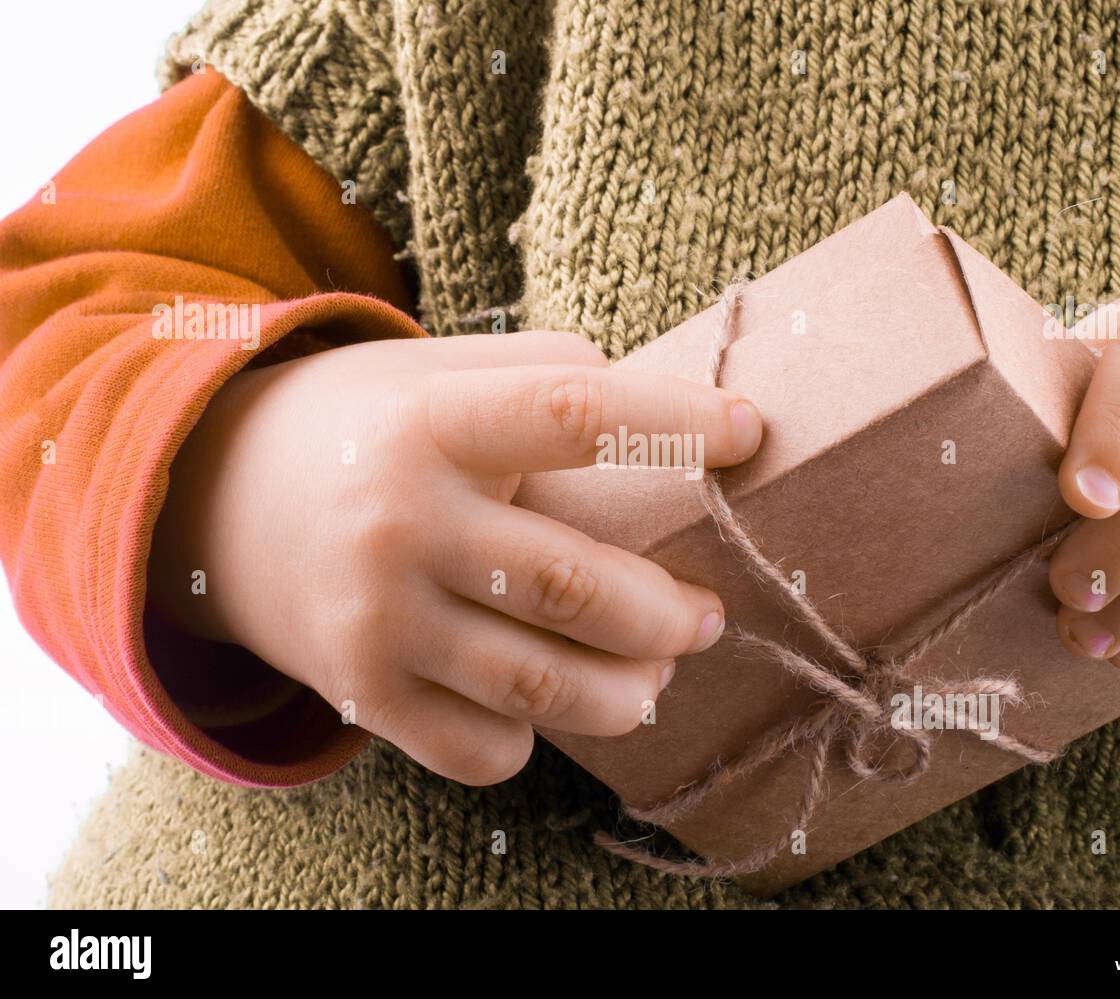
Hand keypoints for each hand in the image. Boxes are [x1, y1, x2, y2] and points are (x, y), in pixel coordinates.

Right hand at [149, 332, 762, 783]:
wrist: (212, 500)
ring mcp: (377, 619)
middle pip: (577, 584)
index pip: (576, 414)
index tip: (754, 432)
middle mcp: (401, 522)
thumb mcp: (436, 373)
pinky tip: (543, 703)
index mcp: (430, 425)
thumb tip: (667, 410)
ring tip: (659, 671)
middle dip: (670, 611)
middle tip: (709, 613)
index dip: (678, 422)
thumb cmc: (363, 429)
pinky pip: (481, 746)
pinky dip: (533, 735)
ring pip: (542, 683)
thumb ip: (545, 375)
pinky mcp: (363, 692)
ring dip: (630, 689)